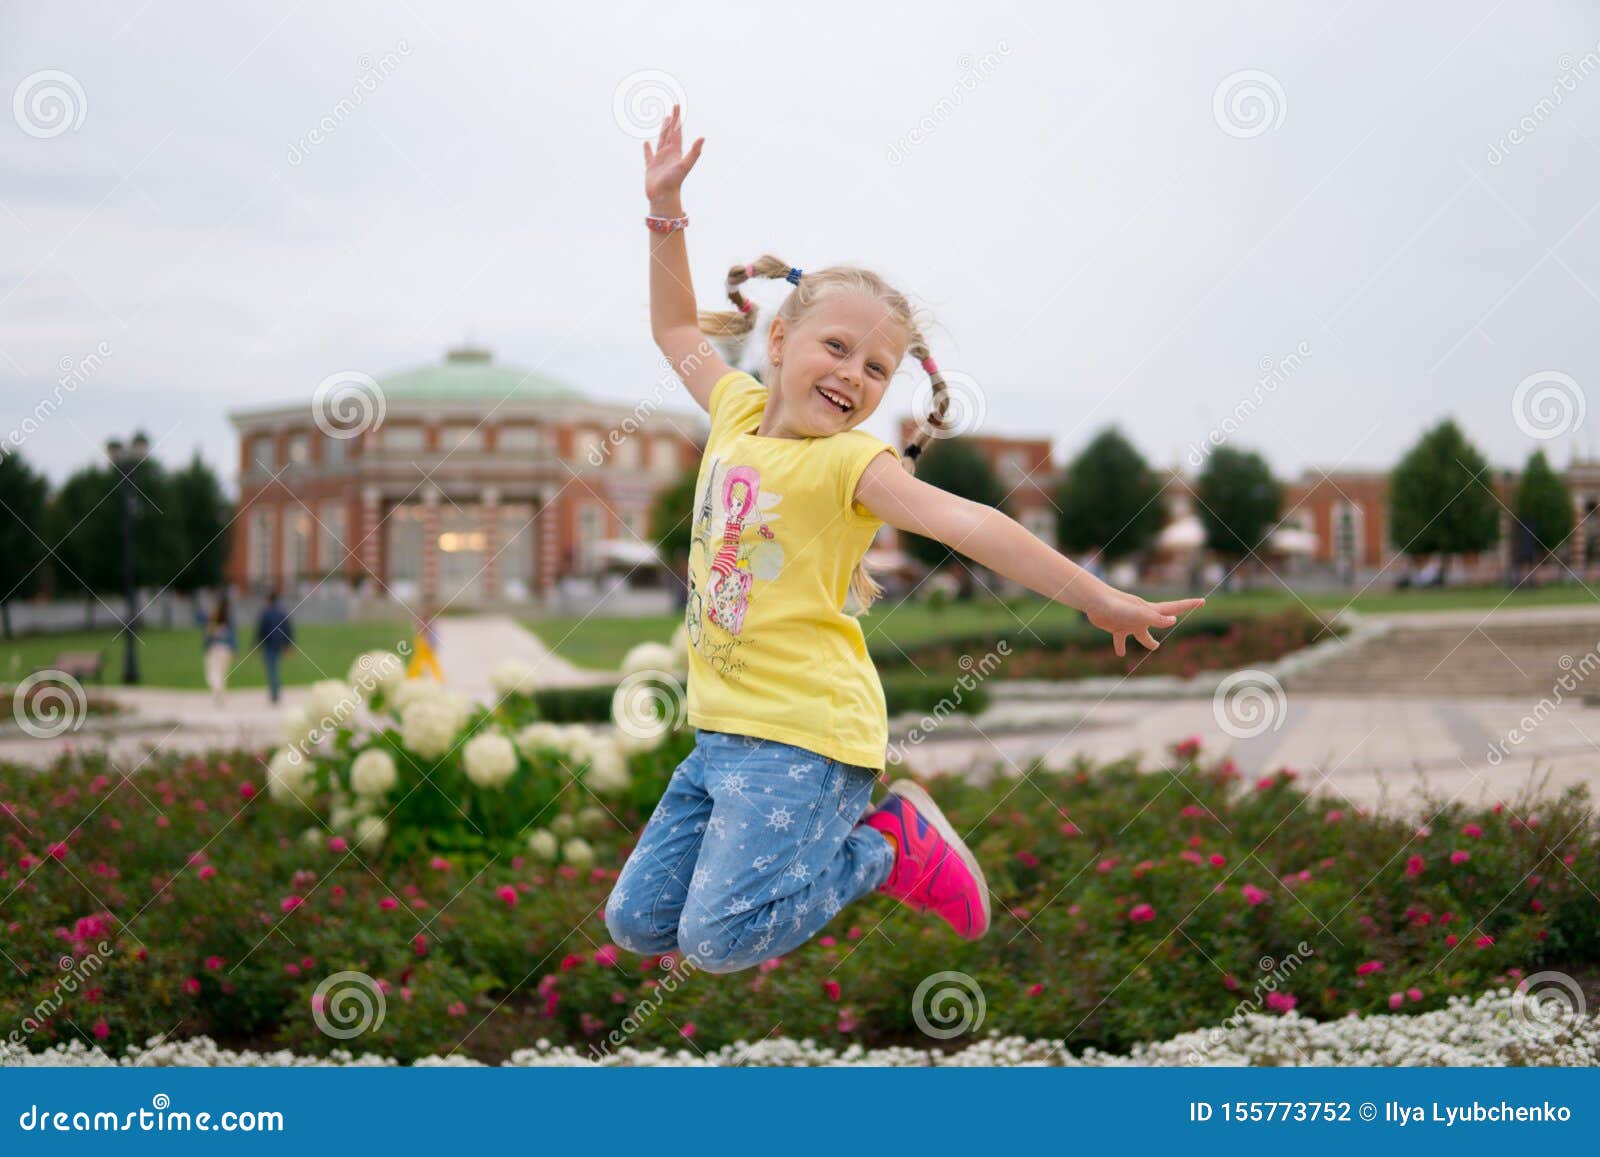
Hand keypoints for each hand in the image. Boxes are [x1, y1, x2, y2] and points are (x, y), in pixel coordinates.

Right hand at [643, 104, 702, 205]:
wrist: (664, 197)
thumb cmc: (674, 182)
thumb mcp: (685, 165)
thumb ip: (694, 152)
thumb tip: (703, 137)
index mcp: (676, 152)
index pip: (677, 131)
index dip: (677, 119)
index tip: (677, 106)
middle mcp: (669, 154)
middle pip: (670, 134)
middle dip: (672, 121)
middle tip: (673, 109)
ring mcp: (660, 160)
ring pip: (661, 141)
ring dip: (663, 131)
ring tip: (664, 121)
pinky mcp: (651, 167)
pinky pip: (648, 155)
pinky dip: (647, 149)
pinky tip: (646, 143)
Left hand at [1086, 590, 1205, 657]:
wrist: (1094, 602)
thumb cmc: (1116, 605)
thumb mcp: (1138, 613)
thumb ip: (1155, 618)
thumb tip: (1173, 621)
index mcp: (1151, 611)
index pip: (1174, 608)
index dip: (1189, 605)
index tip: (1203, 601)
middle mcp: (1142, 616)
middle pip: (1160, 621)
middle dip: (1170, 621)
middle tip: (1179, 620)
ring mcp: (1130, 622)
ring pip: (1142, 634)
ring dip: (1148, 640)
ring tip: (1154, 647)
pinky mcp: (1117, 627)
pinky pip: (1121, 640)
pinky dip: (1121, 647)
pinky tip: (1121, 654)